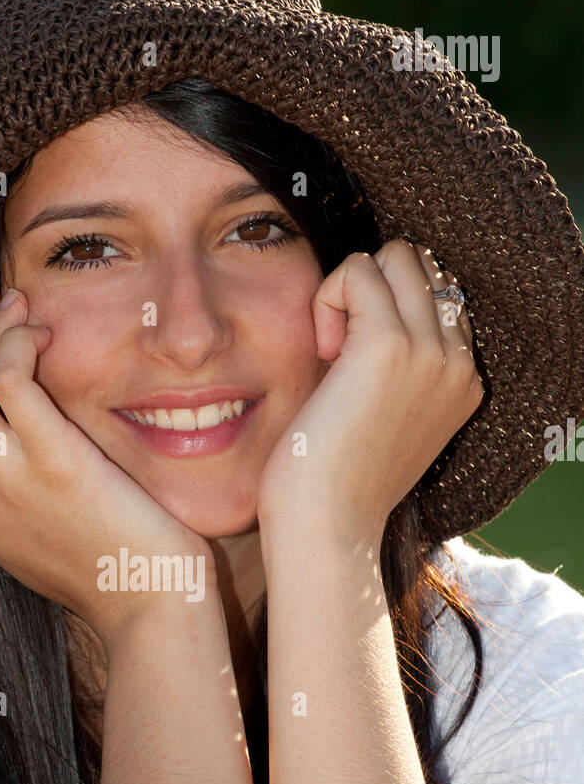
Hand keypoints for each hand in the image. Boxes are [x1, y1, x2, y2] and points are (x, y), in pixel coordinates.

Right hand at [0, 286, 215, 646]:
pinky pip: (8, 378)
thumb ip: (5, 482)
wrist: (149, 608)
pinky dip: (19, 343)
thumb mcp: (33, 529)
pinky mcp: (54, 464)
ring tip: (25, 318)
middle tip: (0, 308)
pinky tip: (48, 341)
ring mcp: (3, 480)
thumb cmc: (107, 567)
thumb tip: (5, 420)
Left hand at [256, 240, 483, 549]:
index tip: (351, 368)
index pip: (435, 297)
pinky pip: (358, 269)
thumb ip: (389, 368)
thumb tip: (359, 309)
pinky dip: (328, 297)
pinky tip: (320, 353)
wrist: (327, 527)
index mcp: (463, 382)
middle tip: (336, 354)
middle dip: (369, 291)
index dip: (383, 312)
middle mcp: (459, 363)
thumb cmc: (333, 483)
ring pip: (394, 256)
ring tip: (330, 352)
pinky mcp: (391, 343)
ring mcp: (432, 351)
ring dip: (350, 290)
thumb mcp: (378, 417)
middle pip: (418, 265)